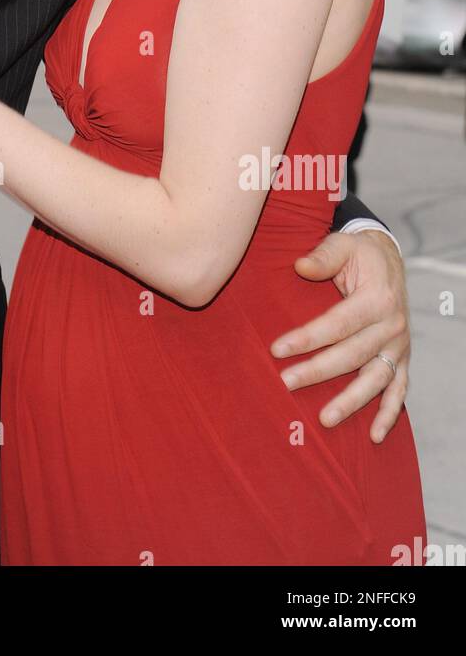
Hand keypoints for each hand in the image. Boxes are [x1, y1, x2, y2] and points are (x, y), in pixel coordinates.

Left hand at [270, 230, 409, 441]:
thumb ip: (323, 256)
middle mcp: (392, 325)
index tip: (277, 350)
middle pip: (352, 355)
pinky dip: (389, 413)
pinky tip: (376, 436)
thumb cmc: (359, 253)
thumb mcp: (342, 244)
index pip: (337, 324)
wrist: (389, 258)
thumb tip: (300, 266)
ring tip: (324, 419)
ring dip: (351, 401)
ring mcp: (399, 345)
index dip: (307, 338)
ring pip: (375, 379)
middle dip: (317, 371)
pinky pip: (399, 389)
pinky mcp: (402, 358)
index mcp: (377, 298)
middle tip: (286, 383)